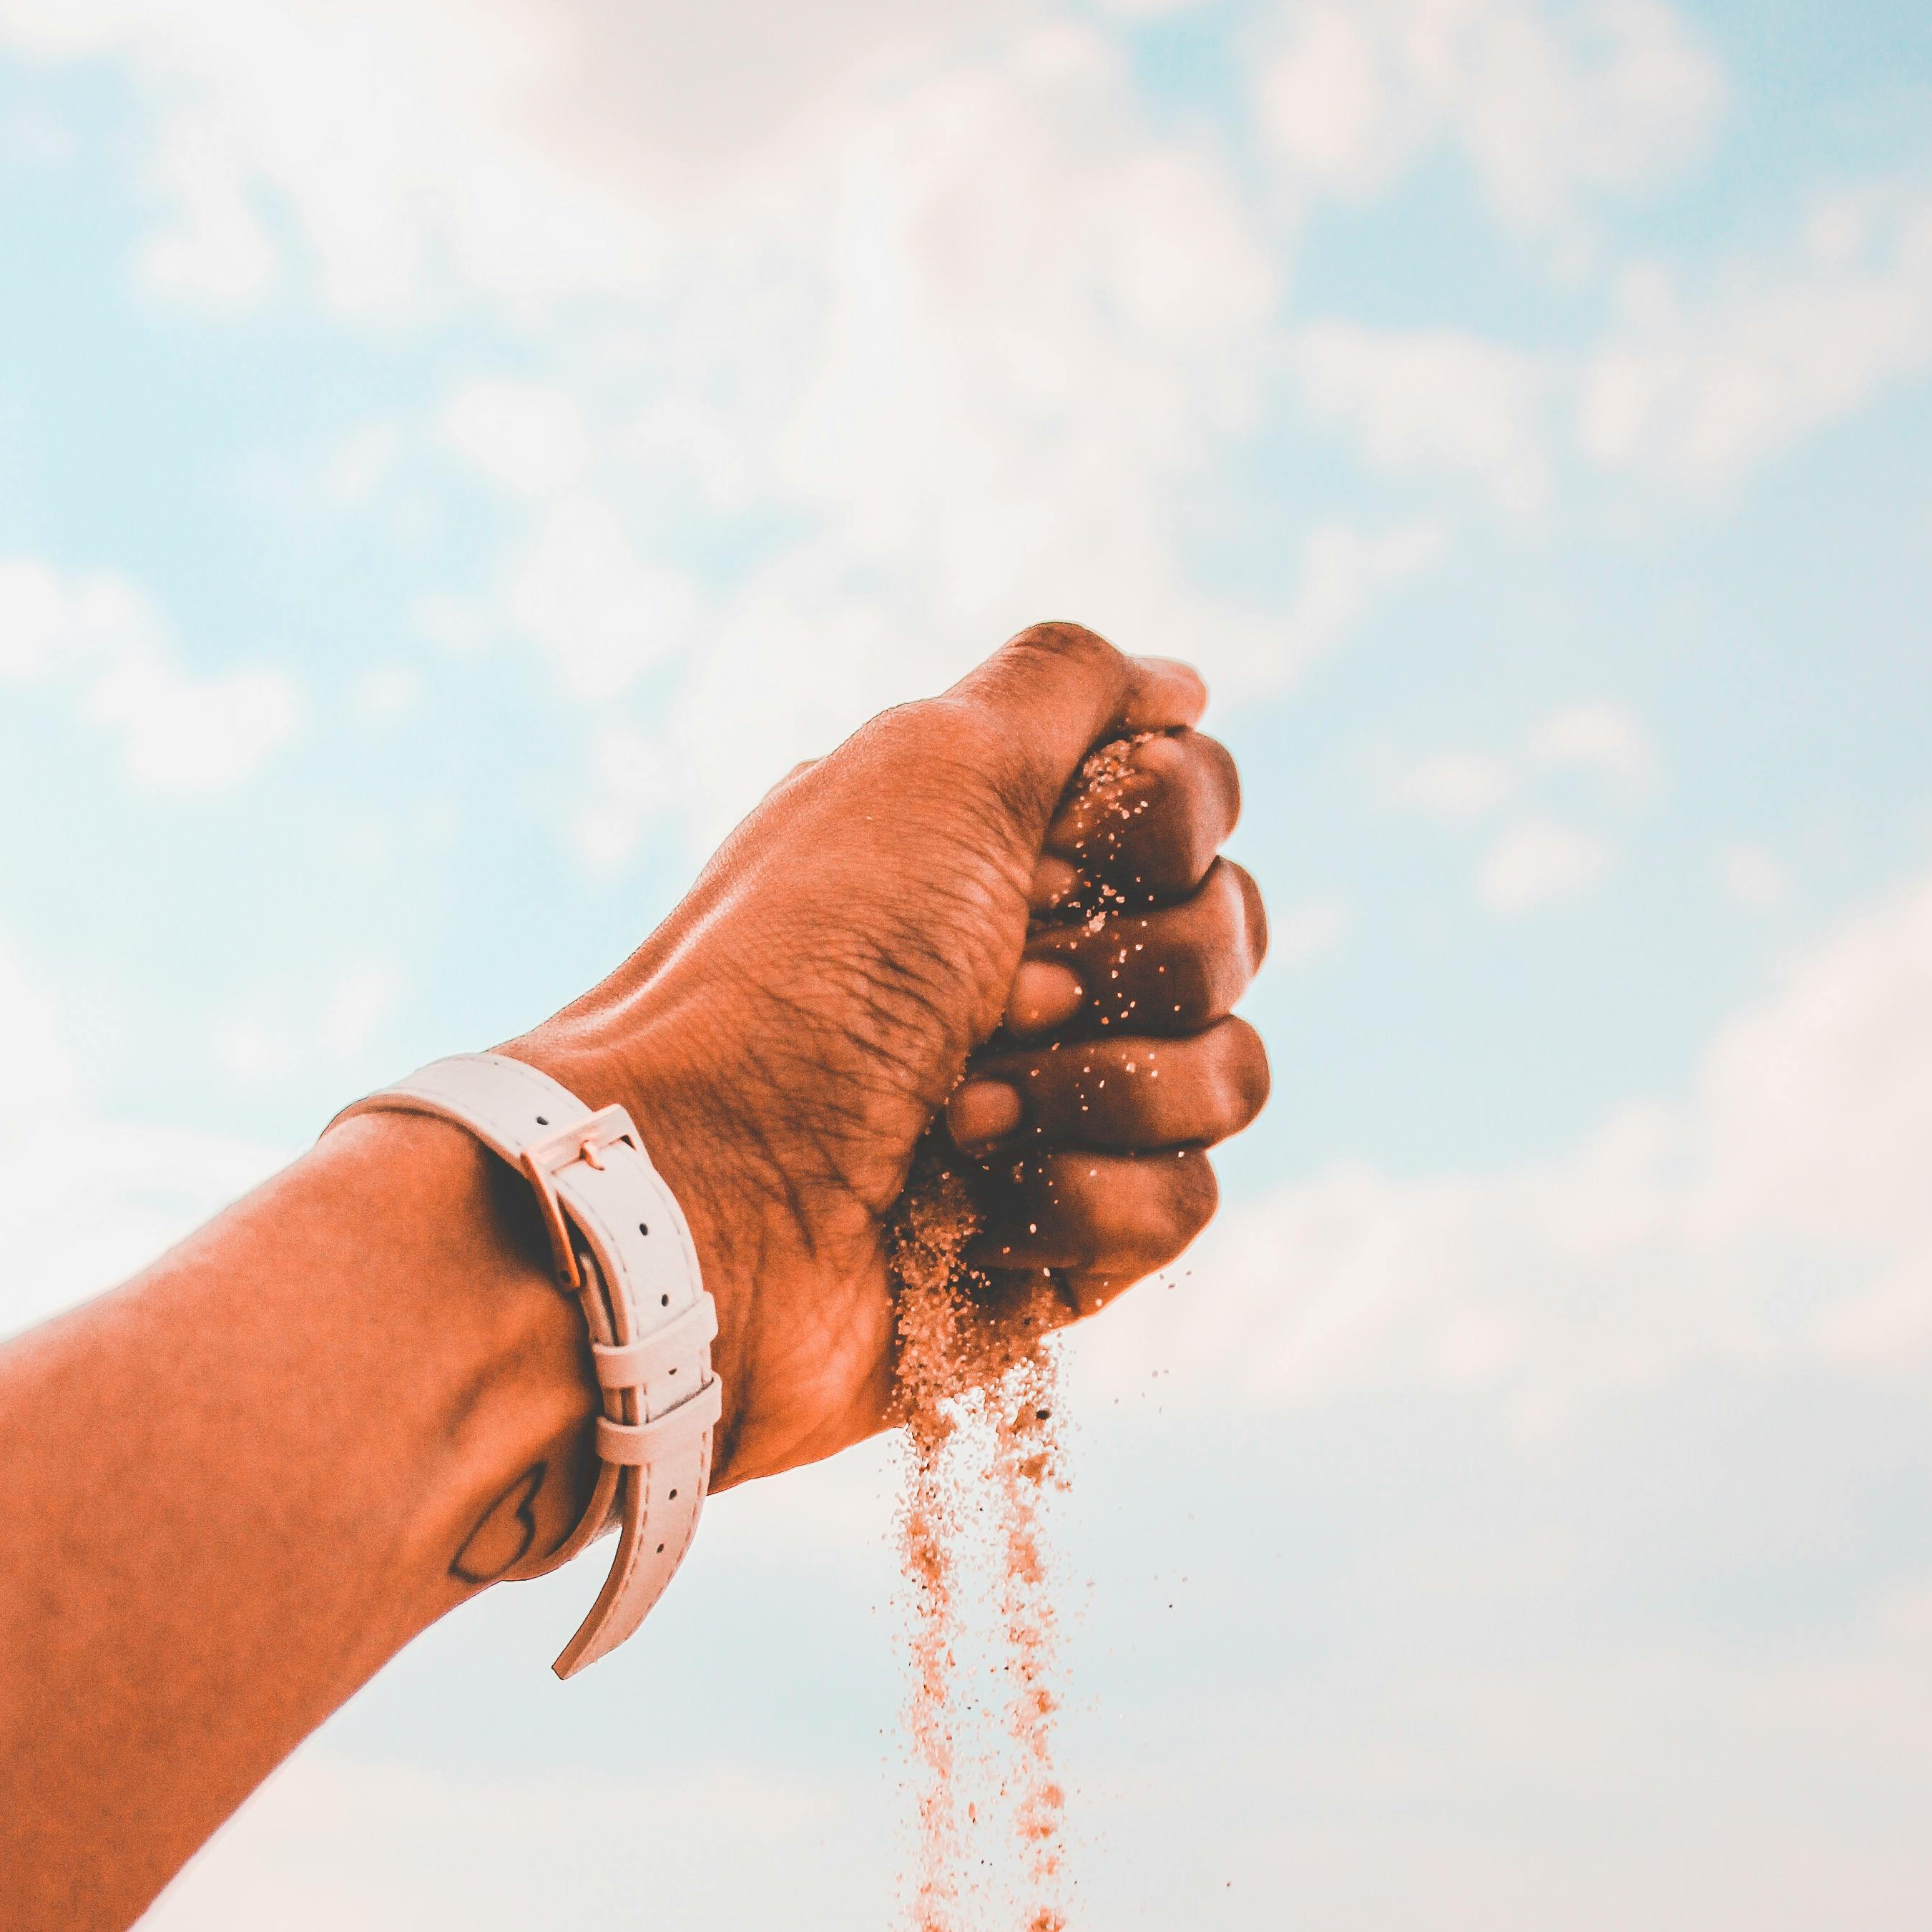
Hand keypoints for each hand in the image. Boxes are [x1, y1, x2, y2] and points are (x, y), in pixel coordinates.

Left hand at [514, 621, 1268, 1488]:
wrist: (700, 1194)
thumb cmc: (798, 971)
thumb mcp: (929, 764)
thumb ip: (1071, 686)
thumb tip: (1185, 690)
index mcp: (1001, 848)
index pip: (1195, 804)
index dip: (1158, 827)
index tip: (1050, 856)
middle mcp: (1036, 967)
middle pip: (1231, 934)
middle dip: (1129, 965)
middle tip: (998, 996)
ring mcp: (1058, 1112)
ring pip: (1231, 1074)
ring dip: (1105, 1087)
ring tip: (962, 1118)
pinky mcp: (1066, 1246)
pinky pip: (1183, 1204)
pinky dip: (1087, 1200)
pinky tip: (976, 1211)